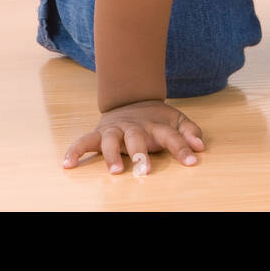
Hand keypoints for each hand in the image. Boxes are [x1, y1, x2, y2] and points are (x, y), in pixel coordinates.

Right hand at [62, 100, 204, 174]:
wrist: (130, 100)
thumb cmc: (155, 118)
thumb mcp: (176, 120)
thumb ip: (190, 132)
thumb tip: (201, 147)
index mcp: (156, 126)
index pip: (171, 136)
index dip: (182, 148)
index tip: (193, 161)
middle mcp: (134, 127)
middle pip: (137, 139)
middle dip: (140, 154)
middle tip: (145, 170)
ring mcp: (115, 130)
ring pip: (111, 140)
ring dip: (112, 155)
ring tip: (116, 171)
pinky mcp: (99, 133)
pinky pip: (84, 141)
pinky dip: (75, 151)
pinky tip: (68, 164)